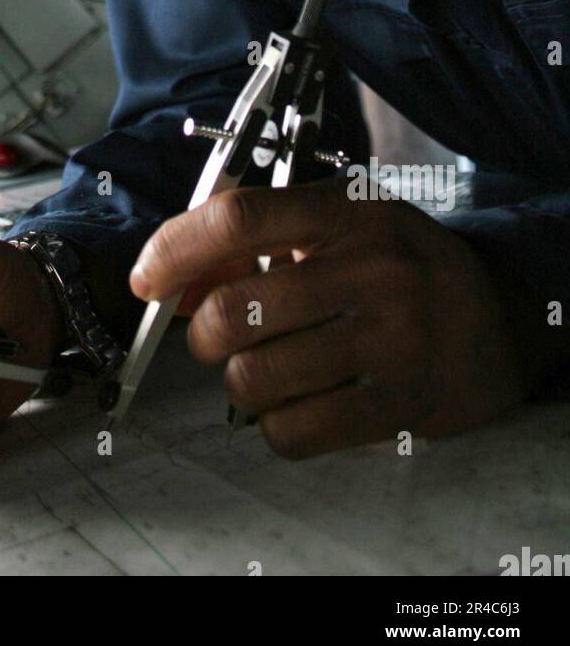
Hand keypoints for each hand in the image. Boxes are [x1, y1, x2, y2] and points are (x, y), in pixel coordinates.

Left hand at [129, 179, 553, 456]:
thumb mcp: (339, 223)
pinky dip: (275, 424)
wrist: (498, 318)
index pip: (239, 219)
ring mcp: (390, 340)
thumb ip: (260, 237)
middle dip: (202, 331)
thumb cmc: (398, 265)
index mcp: (347, 213)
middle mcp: (371, 271)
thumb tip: (172, 278)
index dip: (174, 249)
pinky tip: (299, 400)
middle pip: (232, 310)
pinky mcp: (400, 404)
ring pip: (253, 378)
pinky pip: (291, 432)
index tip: (147, 278)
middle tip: (218, 332)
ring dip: (238, 381)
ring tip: (267, 366)